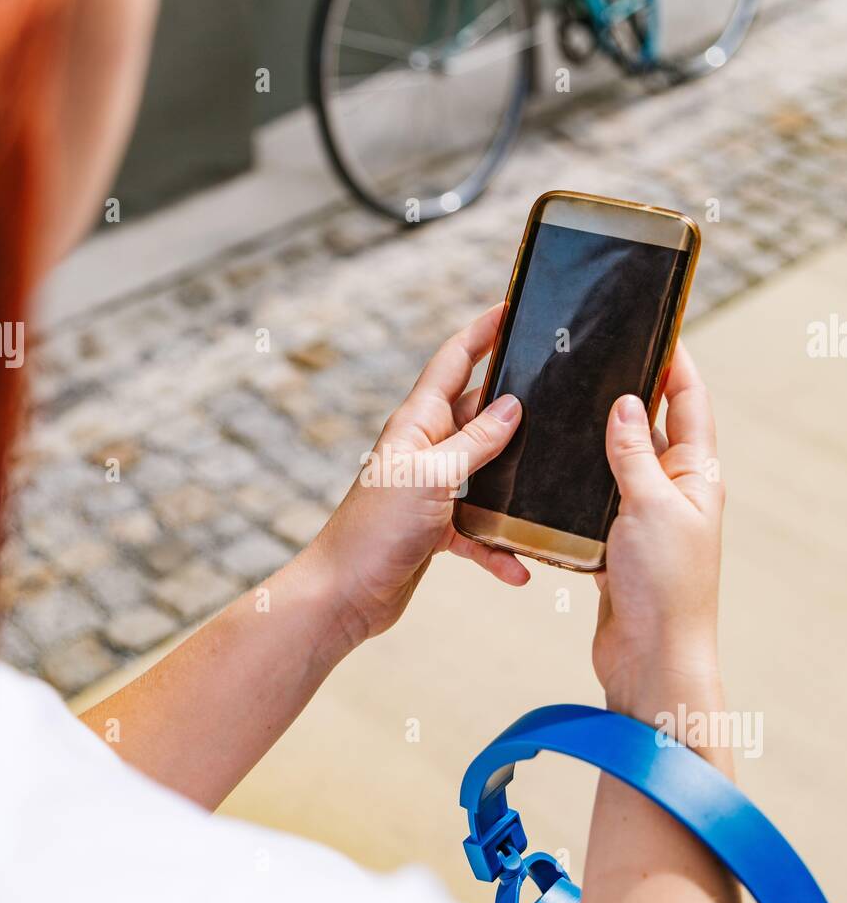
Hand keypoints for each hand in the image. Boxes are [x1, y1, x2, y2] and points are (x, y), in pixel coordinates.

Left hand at [314, 304, 528, 640]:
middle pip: (478, 414)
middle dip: (516, 406)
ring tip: (554, 479)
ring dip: (515, 483)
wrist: (343, 595)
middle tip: (559, 391)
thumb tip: (513, 406)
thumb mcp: (431, 475)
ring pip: (486, 472)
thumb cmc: (376, 530)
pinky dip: (497, 546)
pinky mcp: (436, 529)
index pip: (454, 361)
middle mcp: (425, 449)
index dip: (482, 331)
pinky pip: (478, 530)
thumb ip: (475, 442)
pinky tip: (518, 566)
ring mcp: (431, 489)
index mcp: (418, 422)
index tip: (511, 307)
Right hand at [592, 342, 724, 723]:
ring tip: (564, 402)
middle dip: (627, 392)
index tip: (653, 325)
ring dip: (595, 436)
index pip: (689, 402)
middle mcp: (673, 490)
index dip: (675, 362)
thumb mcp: (651, 506)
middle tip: (593, 356)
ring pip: (618, 462)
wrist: (650, 659)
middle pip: (652, 426)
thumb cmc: (665, 586)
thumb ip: (633, 453)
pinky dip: (576, 480)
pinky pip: (594, 498)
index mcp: (696, 474)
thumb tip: (624, 402)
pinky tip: (550, 464)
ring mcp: (643, 517)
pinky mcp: (614, 543)